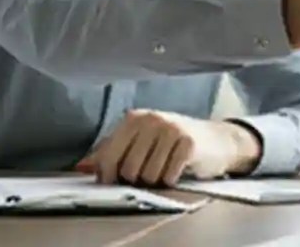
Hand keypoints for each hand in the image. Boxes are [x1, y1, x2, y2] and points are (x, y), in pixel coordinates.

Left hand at [75, 109, 259, 186]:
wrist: (217, 140)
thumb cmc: (174, 143)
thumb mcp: (141, 142)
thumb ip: (111, 153)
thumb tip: (81, 167)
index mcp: (134, 118)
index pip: (107, 156)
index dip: (109, 176)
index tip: (116, 180)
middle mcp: (152, 120)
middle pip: (128, 169)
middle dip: (138, 178)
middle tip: (151, 170)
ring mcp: (171, 129)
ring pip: (148, 175)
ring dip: (156, 180)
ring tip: (165, 168)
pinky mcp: (188, 143)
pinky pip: (169, 176)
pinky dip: (172, 180)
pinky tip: (178, 169)